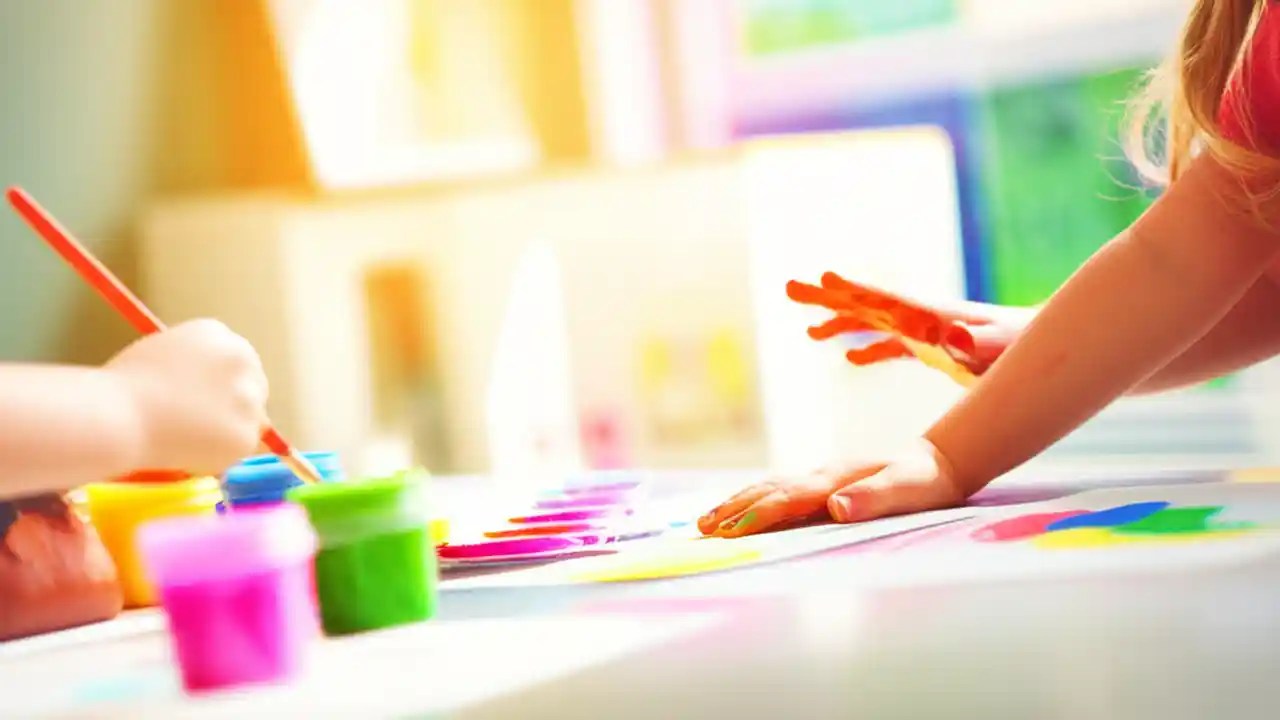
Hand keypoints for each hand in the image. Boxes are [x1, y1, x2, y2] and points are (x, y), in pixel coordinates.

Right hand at [105, 319, 267, 474]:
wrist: (118, 416)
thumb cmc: (122, 388)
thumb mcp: (162, 356)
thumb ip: (194, 366)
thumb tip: (211, 390)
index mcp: (217, 334)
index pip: (237, 360)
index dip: (223, 384)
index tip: (208, 400)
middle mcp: (241, 358)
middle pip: (255, 386)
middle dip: (235, 406)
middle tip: (204, 426)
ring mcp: (249, 396)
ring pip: (250, 420)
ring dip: (227, 431)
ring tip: (185, 438)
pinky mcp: (246, 432)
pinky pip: (239, 448)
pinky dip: (218, 455)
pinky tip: (187, 450)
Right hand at [697, 440, 966, 537]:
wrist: (938, 459)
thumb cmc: (925, 480)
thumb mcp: (908, 491)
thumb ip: (872, 499)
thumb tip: (835, 508)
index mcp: (835, 479)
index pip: (787, 498)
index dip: (756, 515)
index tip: (728, 530)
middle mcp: (822, 475)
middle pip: (767, 490)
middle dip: (733, 509)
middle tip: (701, 528)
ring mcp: (820, 477)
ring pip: (769, 487)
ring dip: (737, 503)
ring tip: (708, 520)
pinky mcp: (824, 483)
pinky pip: (780, 490)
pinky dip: (754, 499)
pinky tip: (743, 507)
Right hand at [787, 271, 1025, 377]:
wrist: (1052, 343)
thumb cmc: (1027, 350)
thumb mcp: (1000, 349)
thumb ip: (972, 342)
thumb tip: (949, 333)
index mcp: (934, 316)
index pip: (887, 301)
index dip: (855, 292)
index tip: (822, 279)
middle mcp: (925, 317)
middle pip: (870, 305)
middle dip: (831, 298)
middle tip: (791, 288)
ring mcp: (929, 330)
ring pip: (876, 323)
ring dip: (843, 323)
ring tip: (809, 329)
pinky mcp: (937, 346)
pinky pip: (894, 345)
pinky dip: (870, 348)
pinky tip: (851, 357)